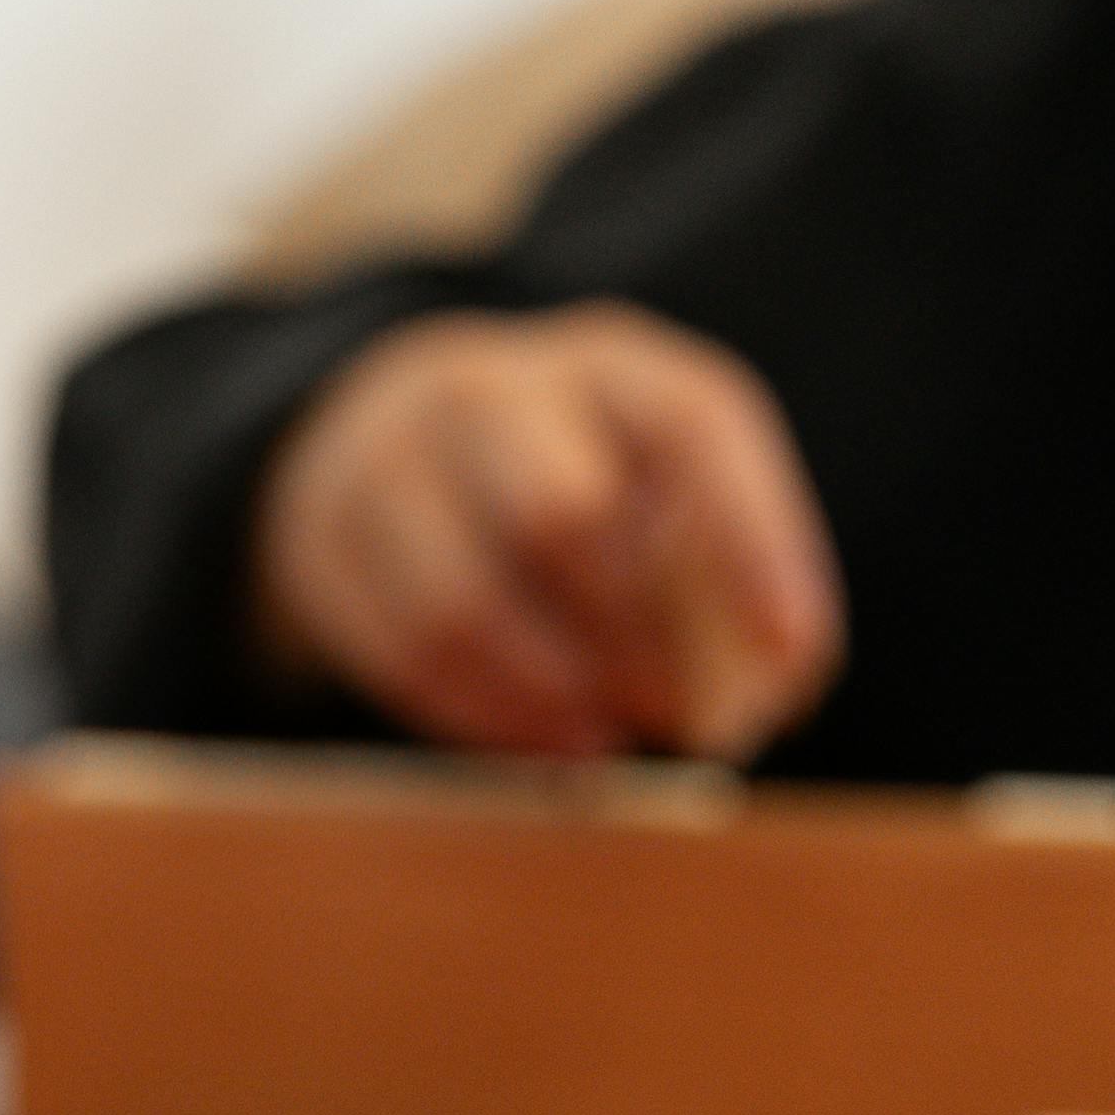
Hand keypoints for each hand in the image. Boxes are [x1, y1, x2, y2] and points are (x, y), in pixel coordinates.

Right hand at [255, 304, 846, 760]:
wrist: (390, 439)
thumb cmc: (574, 485)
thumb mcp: (659, 490)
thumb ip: (723, 575)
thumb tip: (769, 694)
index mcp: (611, 364)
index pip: (696, 428)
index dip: (754, 546)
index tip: (794, 660)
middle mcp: (492, 387)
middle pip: (561, 515)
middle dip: (629, 640)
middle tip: (671, 717)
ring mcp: (387, 456)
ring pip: (461, 603)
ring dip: (543, 699)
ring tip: (596, 749)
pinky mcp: (319, 536)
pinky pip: (397, 651)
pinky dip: (476, 718)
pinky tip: (529, 748)